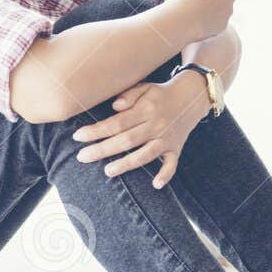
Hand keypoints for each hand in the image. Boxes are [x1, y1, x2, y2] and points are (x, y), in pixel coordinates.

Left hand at [70, 72, 213, 187]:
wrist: (192, 96)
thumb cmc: (160, 93)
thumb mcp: (145, 87)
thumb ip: (129, 95)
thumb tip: (114, 107)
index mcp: (146, 109)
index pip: (117, 123)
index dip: (97, 130)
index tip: (78, 136)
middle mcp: (156, 125)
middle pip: (126, 140)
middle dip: (102, 149)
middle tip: (82, 157)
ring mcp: (167, 138)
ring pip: (145, 154)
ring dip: (127, 164)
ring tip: (107, 171)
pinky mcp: (176, 148)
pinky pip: (172, 164)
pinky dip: (165, 174)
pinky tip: (156, 185)